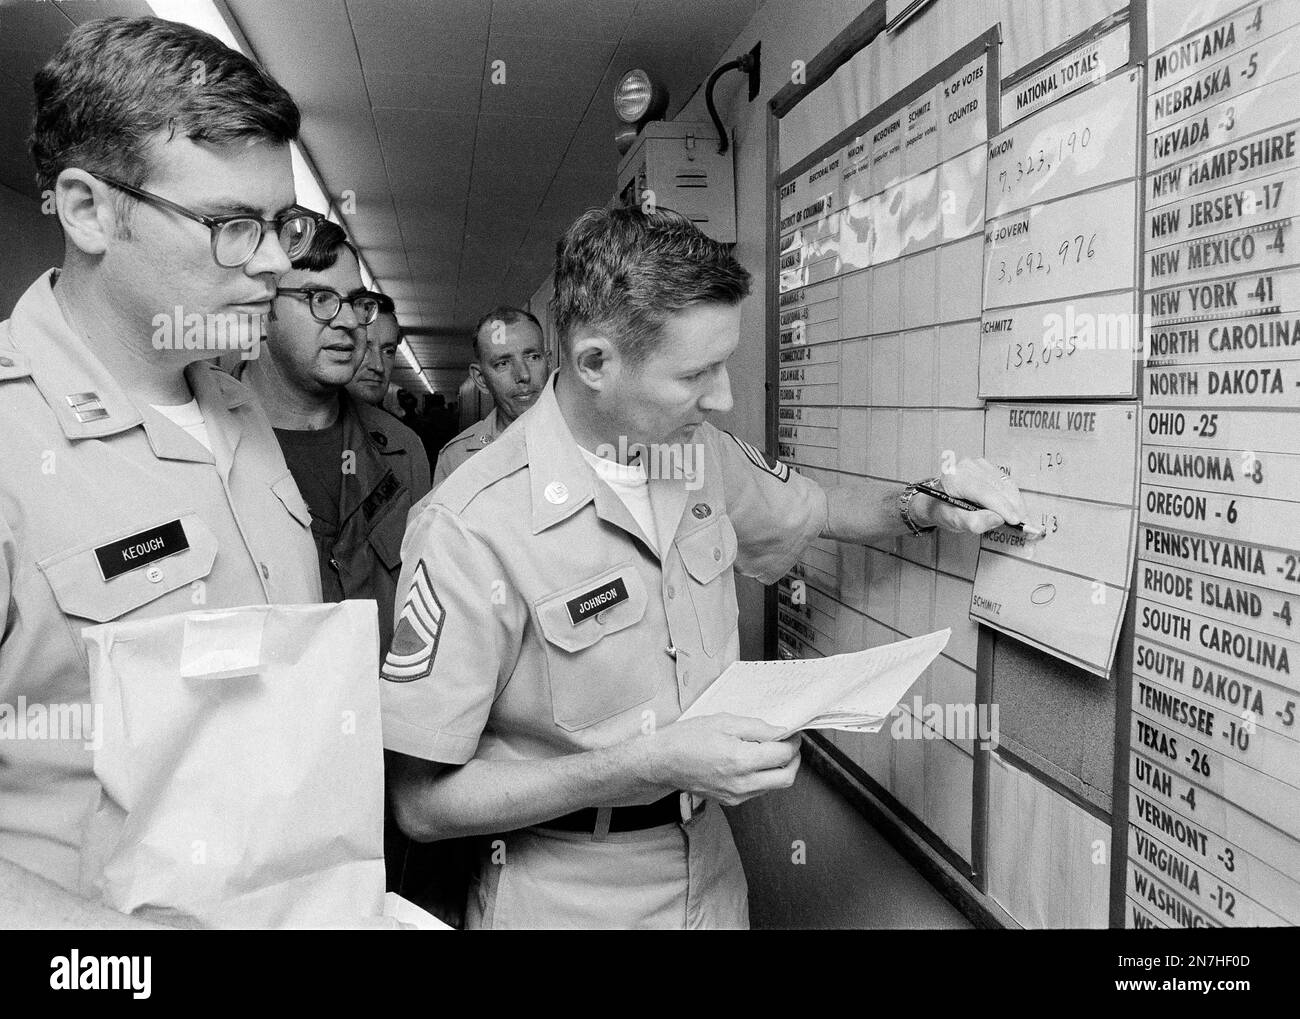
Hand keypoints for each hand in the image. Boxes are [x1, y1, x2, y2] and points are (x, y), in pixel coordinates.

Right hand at [636, 714, 801, 806]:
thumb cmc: (686, 739)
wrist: (662, 762)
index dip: (792, 742)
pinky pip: (758, 790)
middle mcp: (741, 783)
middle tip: (788, 745)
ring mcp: (736, 795)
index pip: (783, 755)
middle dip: (793, 759)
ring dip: (778, 769)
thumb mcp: (723, 722)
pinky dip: (763, 776)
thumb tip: (780, 732)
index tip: (791, 734)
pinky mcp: (731, 801)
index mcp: (740, 760)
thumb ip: (757, 727)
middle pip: (786, 777)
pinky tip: (751, 762)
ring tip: (766, 751)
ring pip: (774, 786)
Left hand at [915, 457, 1029, 533]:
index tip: (1016, 521)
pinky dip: (1013, 497)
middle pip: (998, 487)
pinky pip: (1006, 482)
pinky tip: (1016, 509)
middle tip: (1026, 525)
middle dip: (1014, 507)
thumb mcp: (953, 521)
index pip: (984, 492)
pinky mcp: (987, 467)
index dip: (1002, 507)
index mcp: (955, 478)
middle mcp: (967, 467)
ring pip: (1005, 484)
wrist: (935, 500)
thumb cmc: (943, 510)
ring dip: (1016, 502)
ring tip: (1023, 519)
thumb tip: (997, 519)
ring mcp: (978, 465)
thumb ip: (973, 522)